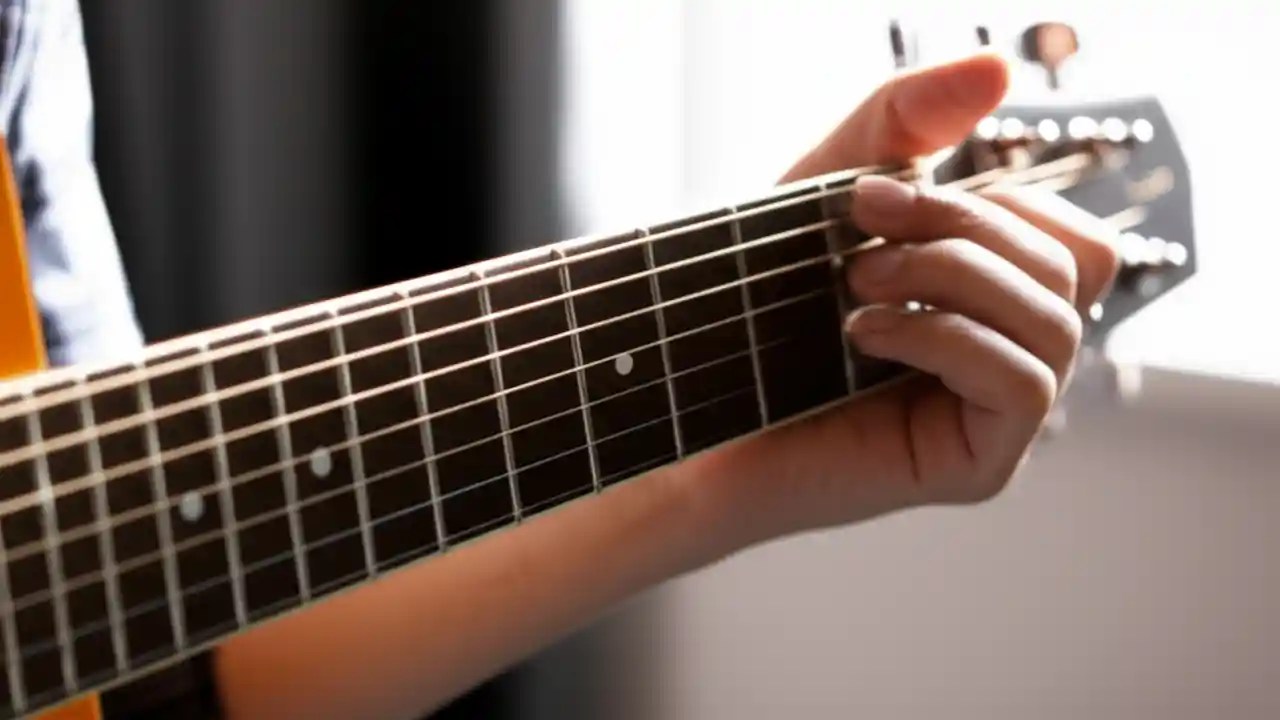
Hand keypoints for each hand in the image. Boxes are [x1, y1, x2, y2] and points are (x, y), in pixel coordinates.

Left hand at [682, 52, 1120, 550]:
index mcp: (997, 298)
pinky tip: (860, 335)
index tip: (871, 191)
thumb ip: (905, 122)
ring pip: (1056, 322)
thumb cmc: (762, 302)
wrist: (694, 398)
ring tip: (854, 284)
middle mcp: (1014, 356)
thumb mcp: (834, 188)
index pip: (1071, 237)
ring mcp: (1002, 419)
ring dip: (950, 279)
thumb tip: (998, 68)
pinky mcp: (980, 467)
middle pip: (1069, 268)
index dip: (994, 200)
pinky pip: (1024, 384)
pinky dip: (943, 338)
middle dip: (961, 229)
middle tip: (860, 233)